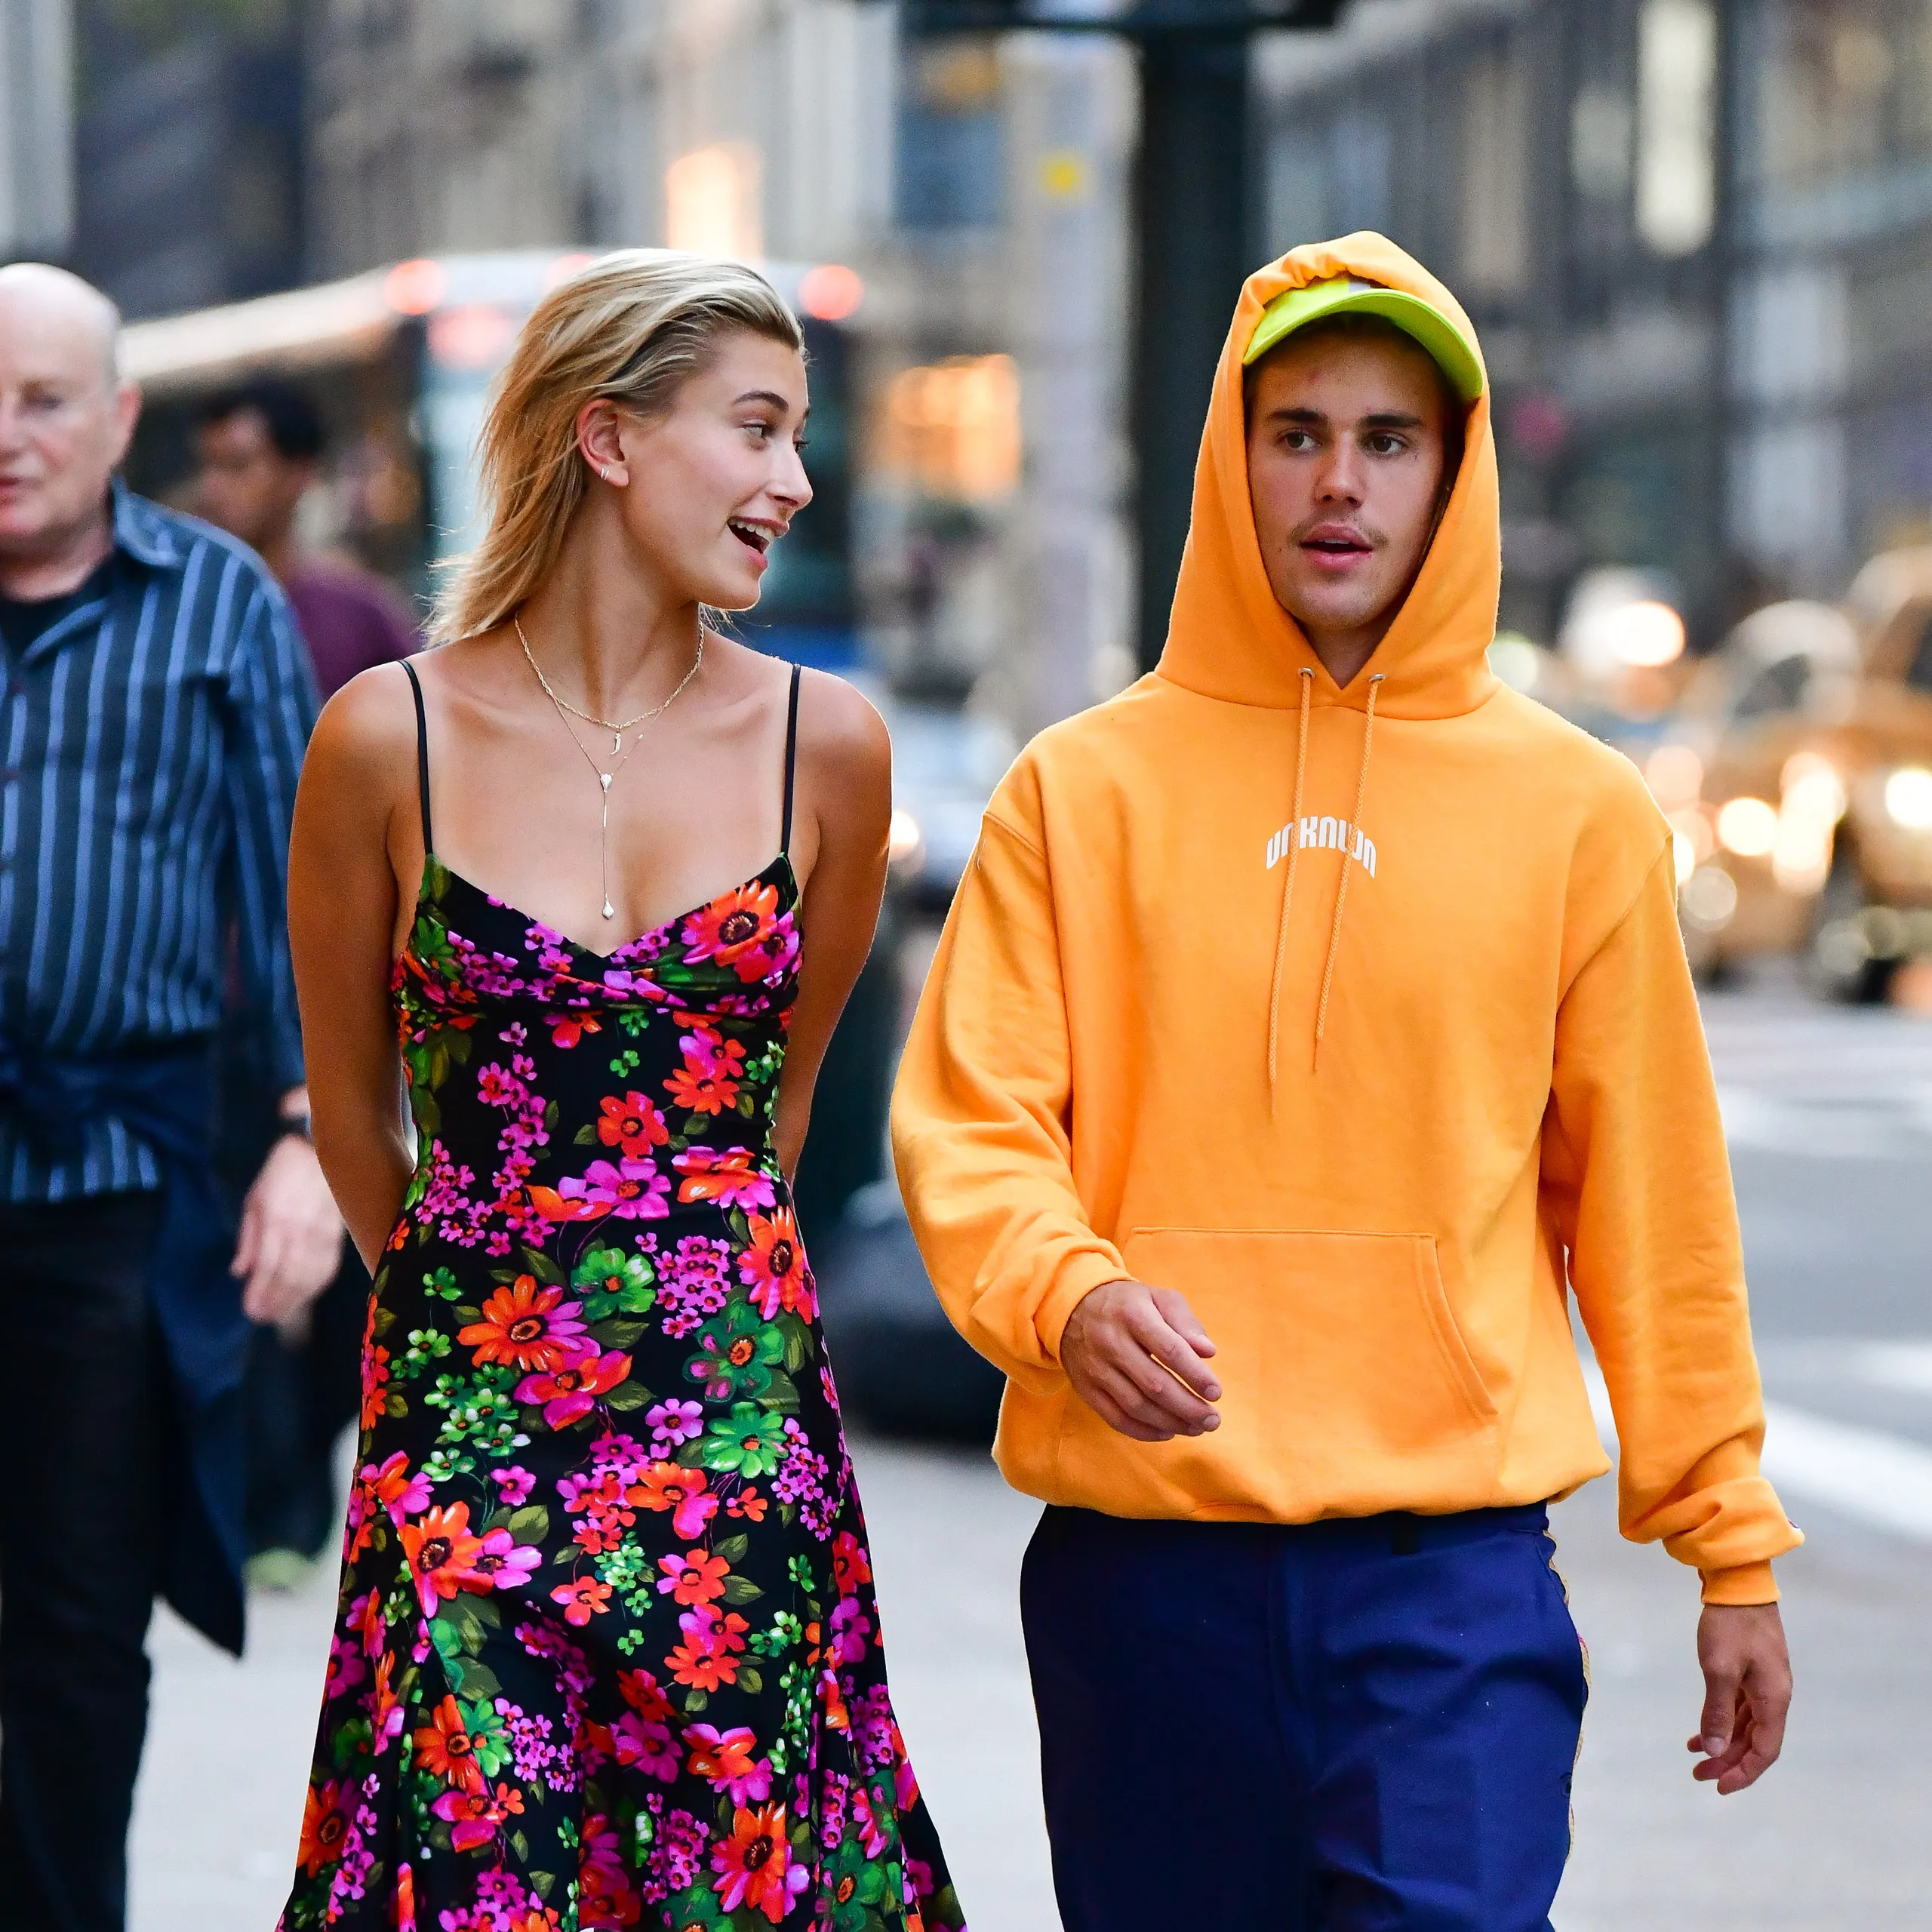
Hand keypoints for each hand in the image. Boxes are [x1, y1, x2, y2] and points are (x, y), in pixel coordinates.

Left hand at [234, 1133, 344, 1325]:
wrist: (323, 1148)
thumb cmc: (282, 1171)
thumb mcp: (255, 1198)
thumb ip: (248, 1237)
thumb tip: (239, 1272)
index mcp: (275, 1218)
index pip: (267, 1264)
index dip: (260, 1291)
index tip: (250, 1310)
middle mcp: (299, 1228)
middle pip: (289, 1275)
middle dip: (276, 1301)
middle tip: (263, 1319)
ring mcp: (322, 1231)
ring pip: (310, 1274)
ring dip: (295, 1299)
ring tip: (281, 1316)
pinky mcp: (337, 1232)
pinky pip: (329, 1265)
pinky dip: (317, 1285)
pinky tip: (307, 1296)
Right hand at [1059, 1278, 1220, 1441]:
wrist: (1073, 1308)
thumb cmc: (1128, 1305)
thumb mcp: (1158, 1298)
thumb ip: (1186, 1322)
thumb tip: (1208, 1352)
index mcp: (1134, 1315)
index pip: (1170, 1350)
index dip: (1196, 1375)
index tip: (1216, 1393)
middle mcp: (1111, 1342)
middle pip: (1155, 1385)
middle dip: (1189, 1407)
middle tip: (1212, 1420)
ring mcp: (1095, 1368)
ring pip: (1137, 1406)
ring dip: (1171, 1423)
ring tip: (1196, 1428)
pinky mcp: (1086, 1388)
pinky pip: (1116, 1418)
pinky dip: (1144, 1431)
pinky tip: (1167, 1432)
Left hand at [1687, 1601, 1790, 1793]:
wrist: (1737, 1582)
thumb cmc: (1730, 1625)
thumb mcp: (1719, 1669)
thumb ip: (1718, 1712)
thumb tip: (1714, 1751)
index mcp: (1774, 1700)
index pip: (1764, 1751)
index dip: (1743, 1773)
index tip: (1718, 1787)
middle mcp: (1774, 1695)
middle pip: (1755, 1741)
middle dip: (1728, 1762)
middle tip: (1698, 1775)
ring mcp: (1764, 1682)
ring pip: (1746, 1725)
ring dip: (1723, 1743)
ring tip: (1695, 1756)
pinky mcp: (1751, 1670)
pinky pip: (1739, 1707)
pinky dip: (1722, 1721)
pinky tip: (1701, 1729)